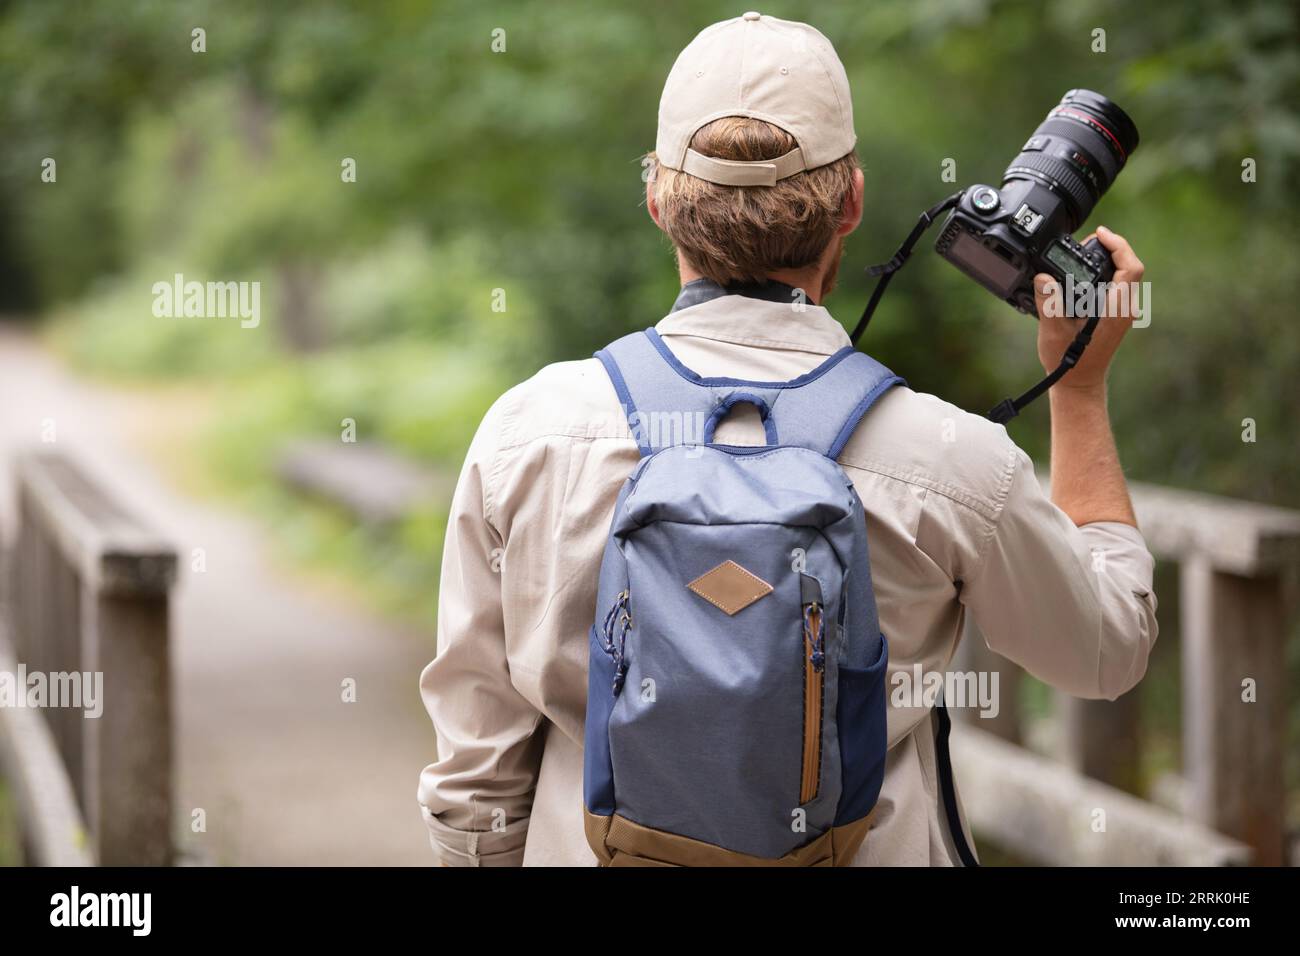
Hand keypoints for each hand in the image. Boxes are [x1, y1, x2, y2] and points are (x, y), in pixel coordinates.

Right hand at [1034, 225, 1144, 390]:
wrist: (1079, 384)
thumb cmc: (1069, 363)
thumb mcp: (1053, 332)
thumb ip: (1049, 303)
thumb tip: (1043, 277)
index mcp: (1115, 309)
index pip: (1130, 267)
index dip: (1118, 245)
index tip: (1100, 234)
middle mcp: (1124, 308)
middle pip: (1130, 266)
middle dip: (1112, 248)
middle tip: (1090, 240)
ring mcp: (1122, 312)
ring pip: (1126, 275)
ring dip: (1110, 260)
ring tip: (1086, 252)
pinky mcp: (1115, 315)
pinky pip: (1118, 285)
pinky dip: (1106, 273)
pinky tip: (1086, 273)